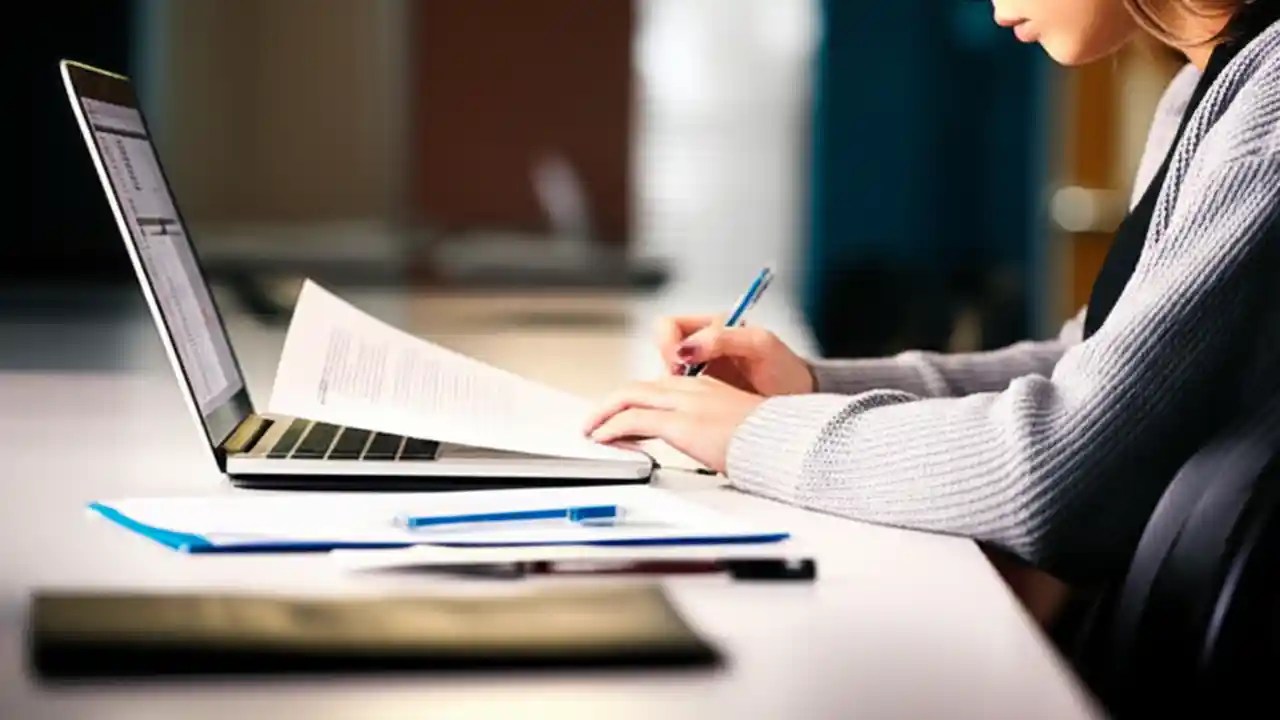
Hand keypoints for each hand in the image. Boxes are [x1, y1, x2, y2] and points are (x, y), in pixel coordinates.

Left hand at [583, 375, 764, 473]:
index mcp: (705, 388)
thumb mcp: (735, 428)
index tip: (622, 418)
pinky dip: (611, 428)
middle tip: (596, 422)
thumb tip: (707, 447)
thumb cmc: (769, 440)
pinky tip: (603, 439)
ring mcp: (685, 403)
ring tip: (592, 431)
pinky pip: (632, 420)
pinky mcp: (681, 423)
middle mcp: (692, 389)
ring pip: (629, 398)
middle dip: (611, 404)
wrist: (785, 443)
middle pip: (637, 388)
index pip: (658, 388)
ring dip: (604, 415)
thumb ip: (713, 429)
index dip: (634, 401)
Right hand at [654, 315, 814, 395]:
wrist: (799, 401)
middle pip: (662, 353)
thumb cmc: (785, 369)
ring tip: (693, 398)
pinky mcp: (700, 398)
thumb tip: (688, 347)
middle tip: (682, 384)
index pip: (669, 326)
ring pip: (665, 377)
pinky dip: (678, 403)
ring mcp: (698, 374)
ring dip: (671, 388)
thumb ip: (724, 338)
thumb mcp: (760, 344)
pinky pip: (676, 397)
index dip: (667, 342)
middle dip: (667, 368)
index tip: (679, 361)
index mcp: (711, 327)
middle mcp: (700, 348)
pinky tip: (695, 410)